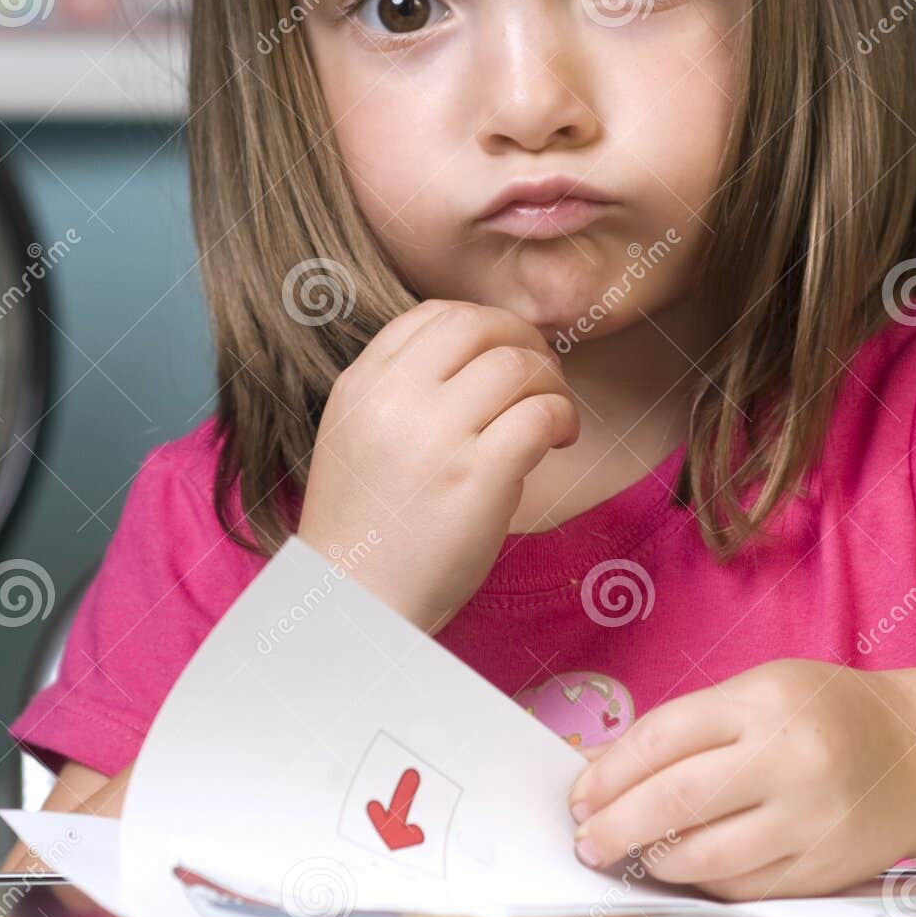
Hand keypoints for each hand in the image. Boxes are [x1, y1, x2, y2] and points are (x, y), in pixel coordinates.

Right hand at [297, 299, 579, 631]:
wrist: (353, 603)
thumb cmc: (367, 526)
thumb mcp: (357, 433)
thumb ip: (401, 388)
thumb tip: (480, 351)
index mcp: (362, 383)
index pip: (435, 313)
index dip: (484, 325)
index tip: (504, 355)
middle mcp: (394, 398)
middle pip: (481, 325)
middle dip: (525, 342)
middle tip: (542, 378)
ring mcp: (435, 435)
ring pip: (517, 365)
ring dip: (551, 384)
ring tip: (554, 418)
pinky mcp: (477, 476)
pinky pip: (539, 414)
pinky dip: (562, 418)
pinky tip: (558, 442)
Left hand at [564, 659, 915, 899]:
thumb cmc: (824, 713)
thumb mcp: (759, 690)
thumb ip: (690, 725)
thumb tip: (610, 766)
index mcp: (762, 702)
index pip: (662, 739)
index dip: (609, 772)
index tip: (581, 794)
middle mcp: (787, 758)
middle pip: (675, 800)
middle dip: (616, 825)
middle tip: (588, 839)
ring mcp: (808, 819)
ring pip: (706, 856)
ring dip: (655, 861)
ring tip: (632, 854)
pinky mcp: (823, 869)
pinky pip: (743, 886)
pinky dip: (704, 882)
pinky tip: (686, 868)